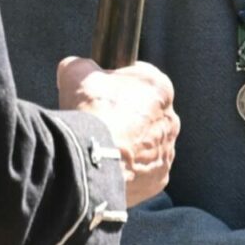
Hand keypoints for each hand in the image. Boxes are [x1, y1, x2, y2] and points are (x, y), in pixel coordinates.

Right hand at [56, 56, 178, 206]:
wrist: (92, 160)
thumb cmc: (90, 112)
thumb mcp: (75, 73)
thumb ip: (80, 65)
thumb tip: (74, 68)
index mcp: (158, 87)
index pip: (139, 77)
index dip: (116, 83)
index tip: (100, 92)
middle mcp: (171, 119)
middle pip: (145, 113)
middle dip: (125, 116)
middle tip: (99, 122)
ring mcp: (167, 151)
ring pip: (146, 144)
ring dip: (129, 144)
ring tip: (102, 148)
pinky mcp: (159, 179)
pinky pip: (143, 171)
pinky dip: (129, 169)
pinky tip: (109, 167)